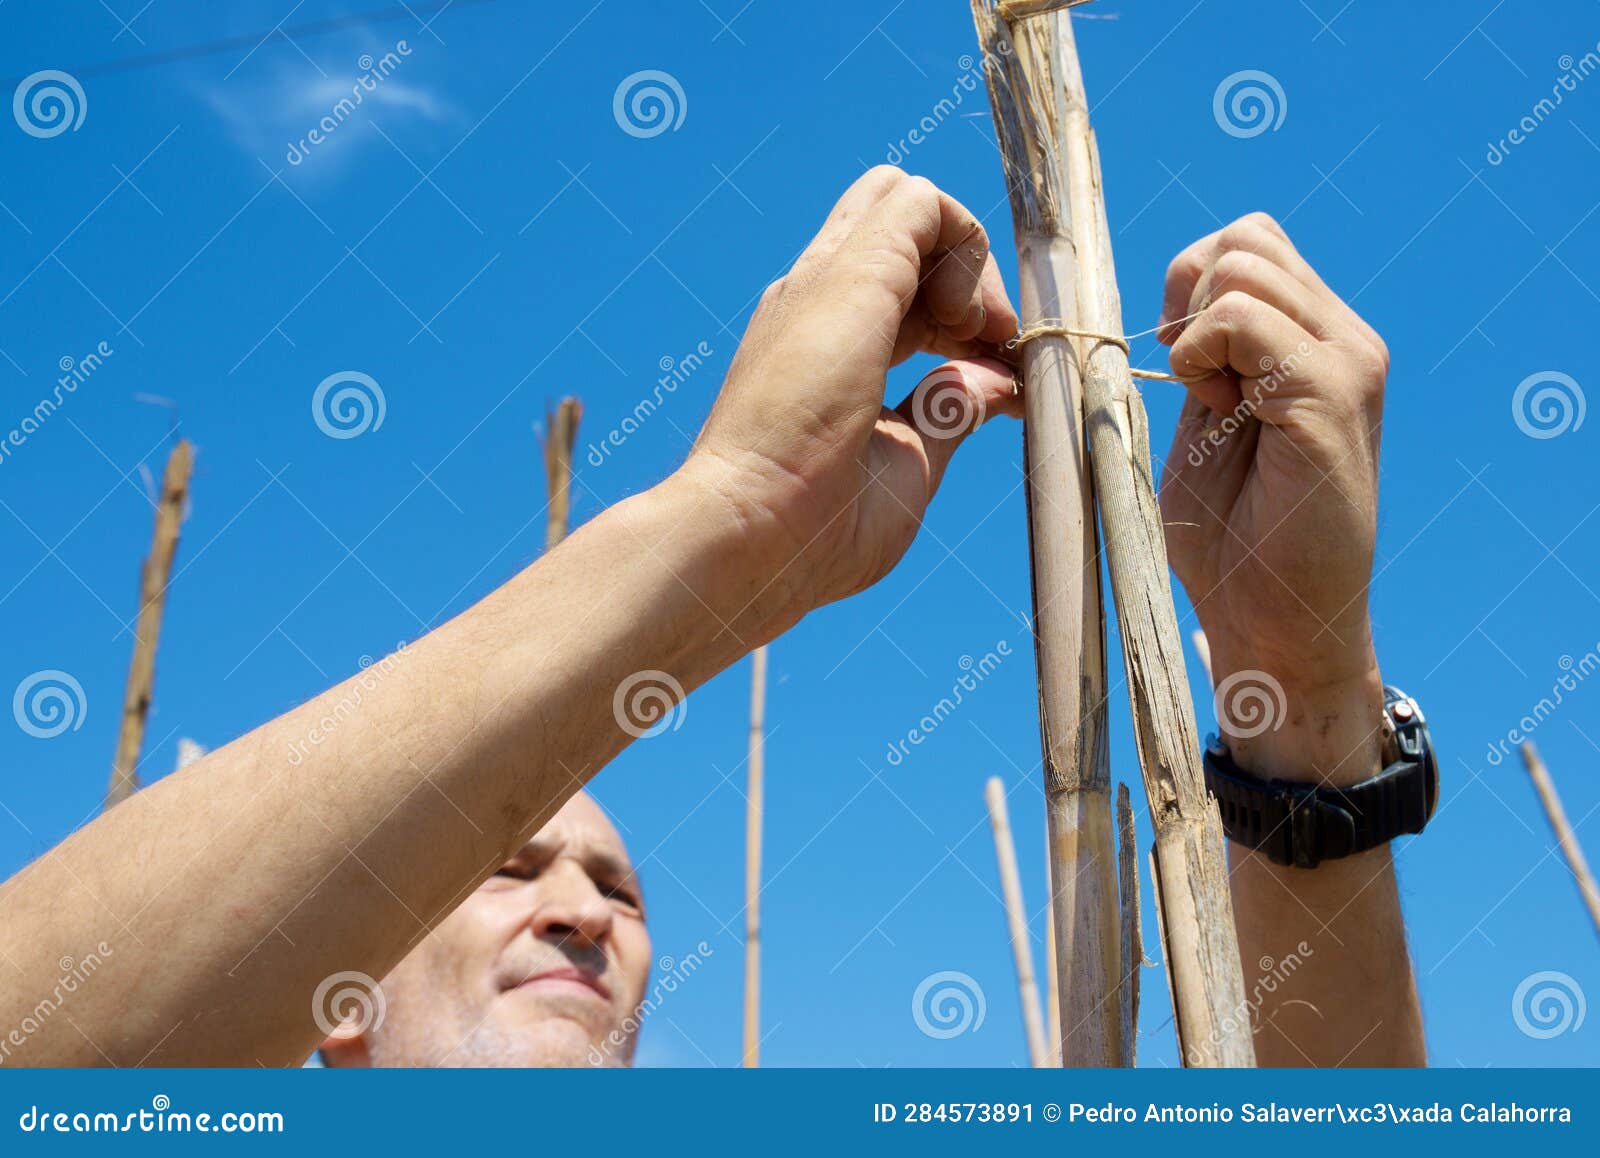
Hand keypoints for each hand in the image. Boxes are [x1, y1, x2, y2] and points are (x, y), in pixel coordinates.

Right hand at [679, 167, 1020, 636]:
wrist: (752, 537)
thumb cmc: (814, 530)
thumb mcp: (906, 460)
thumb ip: (947, 409)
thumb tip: (993, 381)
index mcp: (819, 341)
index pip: (899, 283)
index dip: (959, 315)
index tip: (992, 379)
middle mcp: (814, 298)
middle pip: (898, 221)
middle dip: (963, 268)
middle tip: (986, 345)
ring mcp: (824, 281)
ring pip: (906, 196)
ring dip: (965, 256)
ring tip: (975, 336)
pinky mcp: (851, 275)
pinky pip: (922, 202)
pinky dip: (967, 246)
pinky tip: (966, 327)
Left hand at [1155, 214, 1388, 773]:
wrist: (1275, 623)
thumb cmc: (1233, 541)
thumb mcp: (1202, 429)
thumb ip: (1201, 362)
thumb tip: (1169, 307)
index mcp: (1314, 342)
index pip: (1247, 245)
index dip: (1192, 289)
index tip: (1182, 371)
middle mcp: (1343, 337)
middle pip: (1245, 238)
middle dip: (1189, 298)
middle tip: (1194, 386)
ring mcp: (1347, 360)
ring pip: (1243, 260)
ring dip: (1197, 329)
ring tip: (1212, 405)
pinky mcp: (1332, 392)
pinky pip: (1242, 316)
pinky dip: (1200, 352)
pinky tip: (1213, 410)